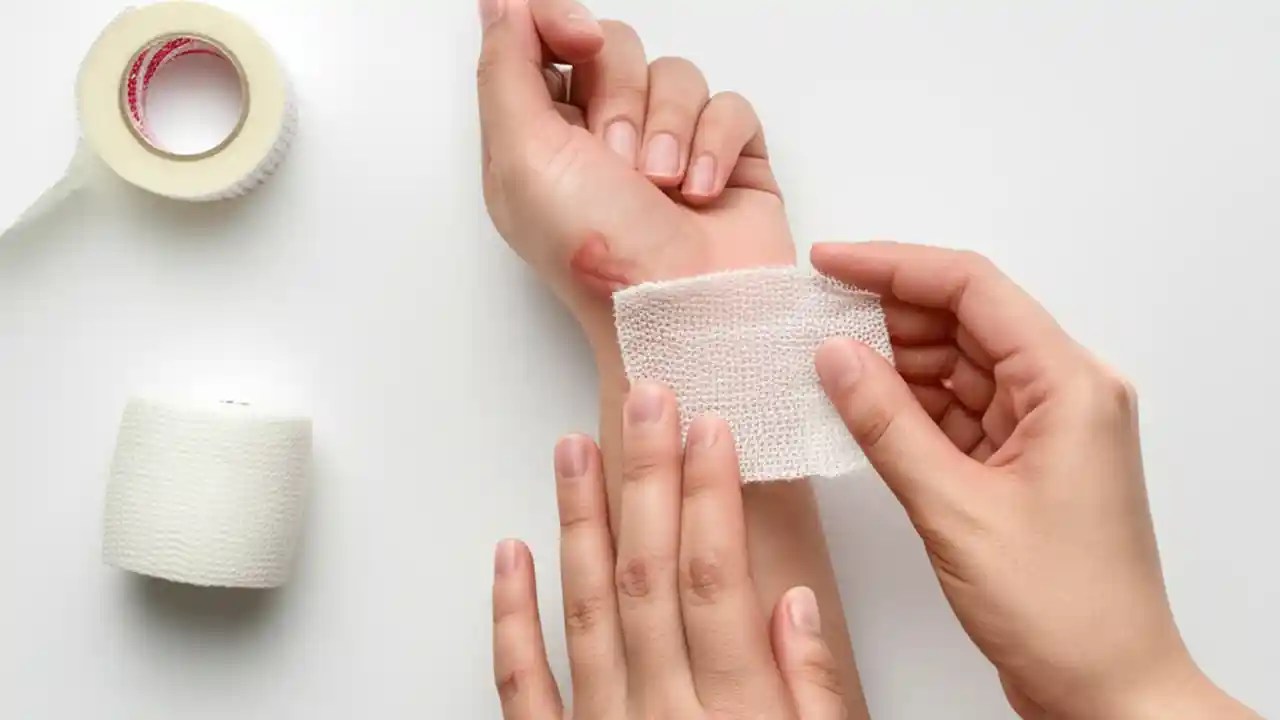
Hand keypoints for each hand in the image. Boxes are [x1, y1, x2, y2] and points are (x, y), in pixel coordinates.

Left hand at [477, 0, 793, 337]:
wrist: (684, 313)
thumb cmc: (599, 254)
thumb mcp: (522, 156)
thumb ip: (505, 65)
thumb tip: (502, 0)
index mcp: (543, 136)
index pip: (548, 36)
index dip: (562, 22)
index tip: (577, 40)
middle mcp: (603, 137)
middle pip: (616, 47)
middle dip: (621, 99)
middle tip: (619, 162)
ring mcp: (669, 146)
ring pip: (677, 73)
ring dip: (668, 129)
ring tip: (662, 188)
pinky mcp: (728, 159)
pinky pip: (731, 104)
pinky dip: (717, 144)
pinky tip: (702, 191)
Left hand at [491, 382, 846, 718]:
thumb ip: (815, 692)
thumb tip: (797, 603)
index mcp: (735, 714)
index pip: (716, 579)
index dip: (709, 495)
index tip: (709, 429)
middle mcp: (661, 714)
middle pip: (648, 575)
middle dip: (648, 476)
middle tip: (647, 402)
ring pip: (585, 609)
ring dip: (580, 518)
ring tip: (575, 445)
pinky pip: (522, 681)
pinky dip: (511, 613)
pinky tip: (511, 551)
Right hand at [811, 242, 1258, 719]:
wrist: (1108, 689)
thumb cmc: (1064, 611)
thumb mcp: (955, 508)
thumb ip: (887, 424)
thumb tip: (834, 356)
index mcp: (1069, 386)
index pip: (973, 289)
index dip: (894, 266)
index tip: (829, 264)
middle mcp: (1066, 394)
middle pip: (966, 320)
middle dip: (888, 312)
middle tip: (813, 313)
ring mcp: (1046, 428)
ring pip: (959, 365)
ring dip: (895, 360)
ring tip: (826, 358)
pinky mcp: (1025, 462)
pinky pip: (959, 410)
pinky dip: (910, 406)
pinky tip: (862, 405)